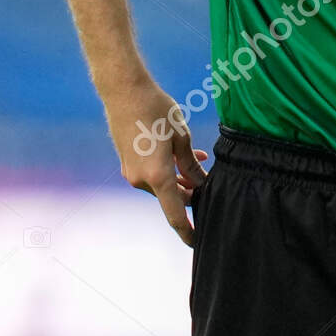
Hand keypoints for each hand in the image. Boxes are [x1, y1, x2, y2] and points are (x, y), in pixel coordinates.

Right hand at [104, 79, 206, 246]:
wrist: (125, 92)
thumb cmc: (156, 110)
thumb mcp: (181, 137)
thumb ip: (191, 165)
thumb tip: (200, 184)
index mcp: (157, 176)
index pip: (175, 214)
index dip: (188, 231)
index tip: (198, 243)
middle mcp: (141, 180)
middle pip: (171, 197)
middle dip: (191, 195)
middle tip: (210, 187)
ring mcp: (131, 172)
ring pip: (162, 185)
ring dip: (181, 180)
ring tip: (200, 164)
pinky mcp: (127, 163)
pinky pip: (152, 174)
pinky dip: (168, 171)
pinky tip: (183, 157)